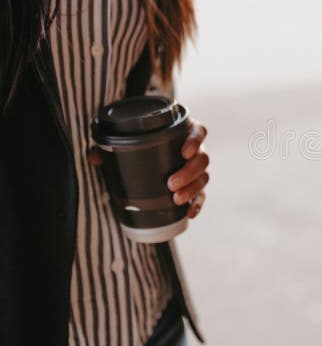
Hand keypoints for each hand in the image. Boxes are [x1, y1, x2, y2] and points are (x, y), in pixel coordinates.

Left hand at [89, 120, 209, 217]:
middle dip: (189, 172)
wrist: (143, 162)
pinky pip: (201, 196)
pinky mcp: (195, 187)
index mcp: (182, 134)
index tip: (185, 152)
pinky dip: (196, 204)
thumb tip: (94, 157)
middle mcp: (194, 151)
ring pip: (203, 177)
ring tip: (176, 199)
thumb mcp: (125, 144)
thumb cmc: (139, 148)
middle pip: (202, 158)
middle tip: (171, 183)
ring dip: (192, 189)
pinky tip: (189, 213)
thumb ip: (108, 147)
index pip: (198, 132)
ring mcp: (196, 170)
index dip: (195, 140)